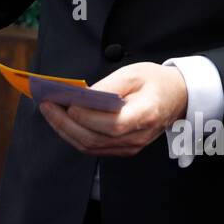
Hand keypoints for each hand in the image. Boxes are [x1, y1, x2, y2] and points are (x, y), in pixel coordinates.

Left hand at [39, 61, 188, 157]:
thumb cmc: (155, 82)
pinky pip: (93, 147)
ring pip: (90, 146)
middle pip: (95, 139)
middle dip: (65, 122)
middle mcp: (138, 137)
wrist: (176, 97)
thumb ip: (107, 86)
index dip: (87, 117)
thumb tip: (80, 96)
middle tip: (47, 105)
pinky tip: (62, 120)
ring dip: (65, 130)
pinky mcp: (122, 149)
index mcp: (146, 115)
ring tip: (49, 111)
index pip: (112, 124)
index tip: (67, 102)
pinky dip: (74, 135)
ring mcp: (130, 147)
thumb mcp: (133, 74)